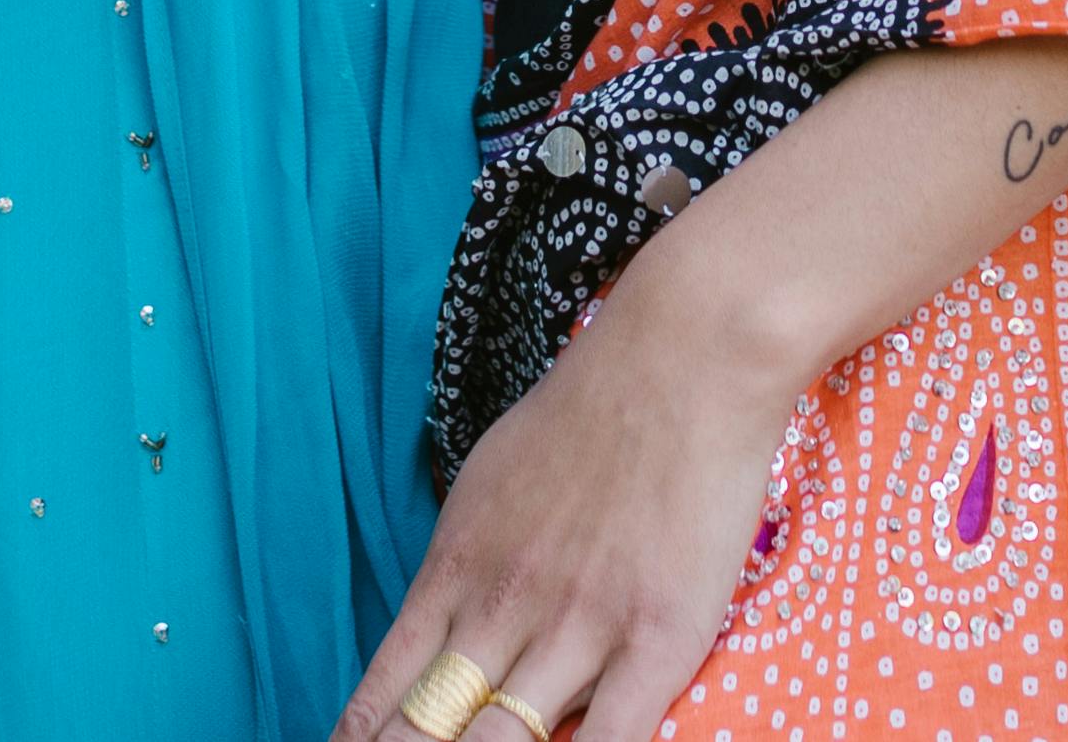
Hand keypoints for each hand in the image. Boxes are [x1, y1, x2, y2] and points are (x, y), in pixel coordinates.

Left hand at [333, 267, 804, 741]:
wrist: (681, 362)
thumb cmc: (586, 416)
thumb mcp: (488, 483)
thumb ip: (464, 566)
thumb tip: (438, 629)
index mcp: (456, 568)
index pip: (386, 688)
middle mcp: (503, 608)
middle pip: (431, 730)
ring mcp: (579, 628)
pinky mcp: (657, 642)